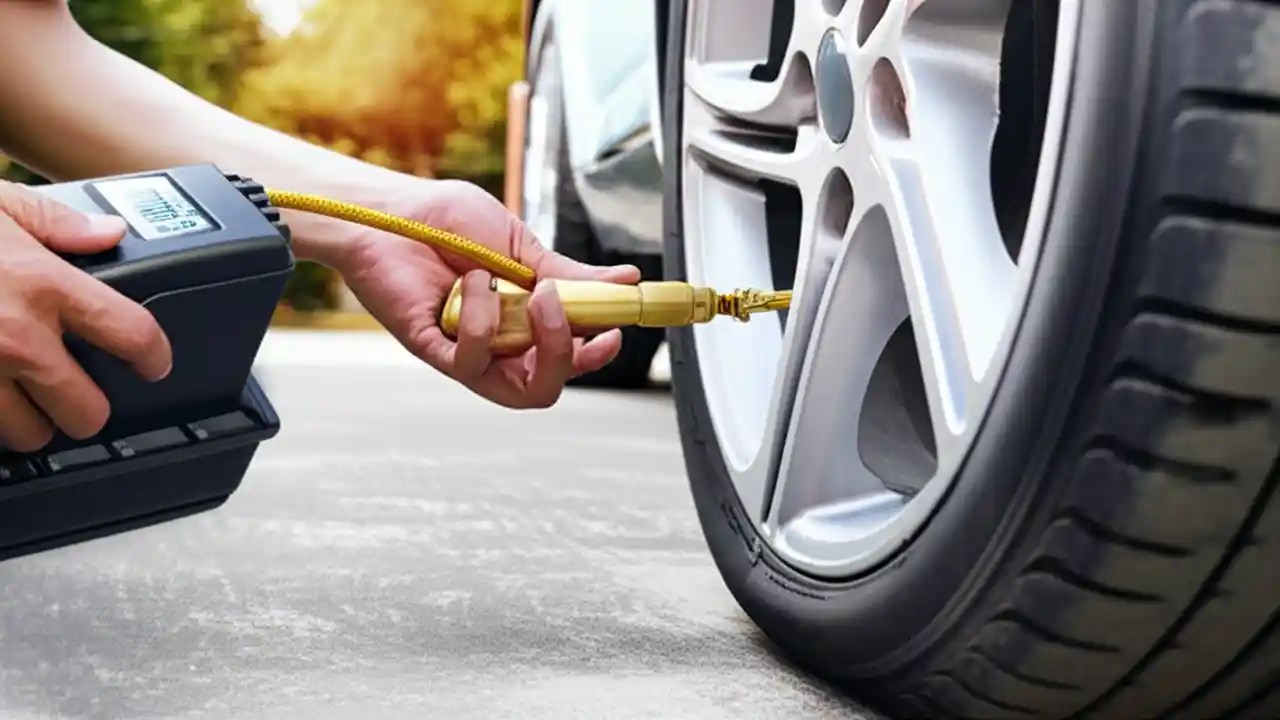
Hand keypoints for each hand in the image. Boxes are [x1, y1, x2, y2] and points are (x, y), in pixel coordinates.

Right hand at [0, 181, 170, 451]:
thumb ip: (56, 222)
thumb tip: (109, 232)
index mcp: (43, 285)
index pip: (131, 334)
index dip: (155, 357)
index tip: (156, 364)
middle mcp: (16, 337)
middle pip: (87, 410)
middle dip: (84, 405)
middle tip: (71, 389)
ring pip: (30, 435)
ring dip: (28, 422)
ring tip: (14, 395)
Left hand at [332, 179, 639, 408]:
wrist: (391, 210)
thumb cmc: (446, 223)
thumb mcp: (521, 247)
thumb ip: (569, 274)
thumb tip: (625, 281)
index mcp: (523, 320)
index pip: (568, 357)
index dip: (594, 354)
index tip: (614, 330)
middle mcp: (498, 344)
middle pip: (547, 386)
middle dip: (570, 358)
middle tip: (578, 322)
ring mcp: (466, 351)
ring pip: (516, 389)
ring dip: (536, 340)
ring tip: (530, 293)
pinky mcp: (434, 350)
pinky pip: (471, 362)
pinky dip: (483, 324)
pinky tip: (477, 284)